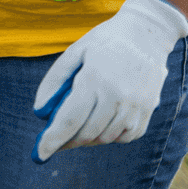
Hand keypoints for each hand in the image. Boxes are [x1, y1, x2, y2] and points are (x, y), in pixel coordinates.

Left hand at [33, 0, 187, 159]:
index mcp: (94, 79)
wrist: (147, 34)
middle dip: (67, 141)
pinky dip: (110, 136)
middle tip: (56, 139)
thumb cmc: (104, 42)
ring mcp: (135, 106)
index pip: (70, 119)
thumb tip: (40, 111)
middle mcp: (117, 96)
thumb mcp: (75, 52)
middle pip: (87, 133)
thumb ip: (55, 81)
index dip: (53, 140)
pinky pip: (125, 136)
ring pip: (105, 138)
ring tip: (77, 129)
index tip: (39, 154)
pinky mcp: (147, 111)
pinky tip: (101, 123)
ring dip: (87, 139)